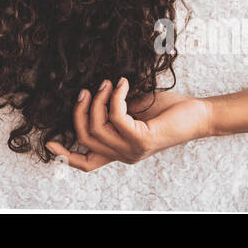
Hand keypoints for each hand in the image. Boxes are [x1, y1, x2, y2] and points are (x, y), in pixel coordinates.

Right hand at [45, 78, 212, 170]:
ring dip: (98, 100)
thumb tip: (92, 95)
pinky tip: (122, 83)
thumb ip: (112, 111)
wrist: (198, 115)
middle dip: (79, 112)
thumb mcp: (132, 110)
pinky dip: (115, 96)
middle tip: (87, 90)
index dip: (65, 155)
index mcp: (119, 150)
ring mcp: (132, 150)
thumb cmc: (167, 110)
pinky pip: (116, 116)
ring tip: (108, 83)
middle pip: (85, 139)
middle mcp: (124, 155)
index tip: (48, 142)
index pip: (87, 163)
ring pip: (96, 128)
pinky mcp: (142, 140)